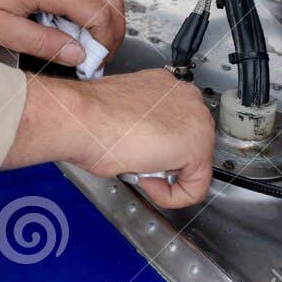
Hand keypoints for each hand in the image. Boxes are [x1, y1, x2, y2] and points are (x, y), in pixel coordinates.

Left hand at [0, 0, 125, 64]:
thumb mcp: (1, 30)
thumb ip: (43, 43)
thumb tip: (78, 55)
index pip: (100, 13)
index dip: (106, 41)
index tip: (96, 61)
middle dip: (114, 29)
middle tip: (101, 54)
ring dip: (109, 12)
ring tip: (93, 37)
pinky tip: (81, 16)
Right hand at [3, 70, 214, 209]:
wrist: (84, 118)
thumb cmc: (90, 115)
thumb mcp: (124, 112)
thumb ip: (142, 121)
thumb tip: (144, 140)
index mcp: (165, 86)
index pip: (177, 125)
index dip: (158, 146)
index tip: (139, 150)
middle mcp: (185, 97)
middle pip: (191, 143)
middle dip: (166, 160)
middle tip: (138, 162)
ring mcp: (196, 119)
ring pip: (196, 165)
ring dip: (168, 175)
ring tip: (139, 168)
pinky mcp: (197, 146)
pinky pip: (195, 187)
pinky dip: (172, 195)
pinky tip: (148, 182)